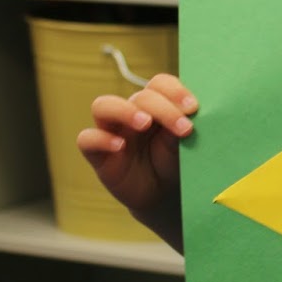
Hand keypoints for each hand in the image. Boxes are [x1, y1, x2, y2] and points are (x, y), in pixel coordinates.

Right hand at [77, 72, 197, 250]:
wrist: (164, 196)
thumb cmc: (176, 163)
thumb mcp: (183, 146)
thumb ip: (182, 129)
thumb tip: (193, 113)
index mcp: (156, 105)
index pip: (159, 84)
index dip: (175, 90)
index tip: (194, 107)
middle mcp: (132, 112)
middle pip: (140, 96)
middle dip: (164, 109)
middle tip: (184, 128)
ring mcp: (112, 131)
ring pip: (103, 106)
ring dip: (126, 111)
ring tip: (145, 123)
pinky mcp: (98, 154)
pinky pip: (87, 139)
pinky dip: (101, 139)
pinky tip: (119, 146)